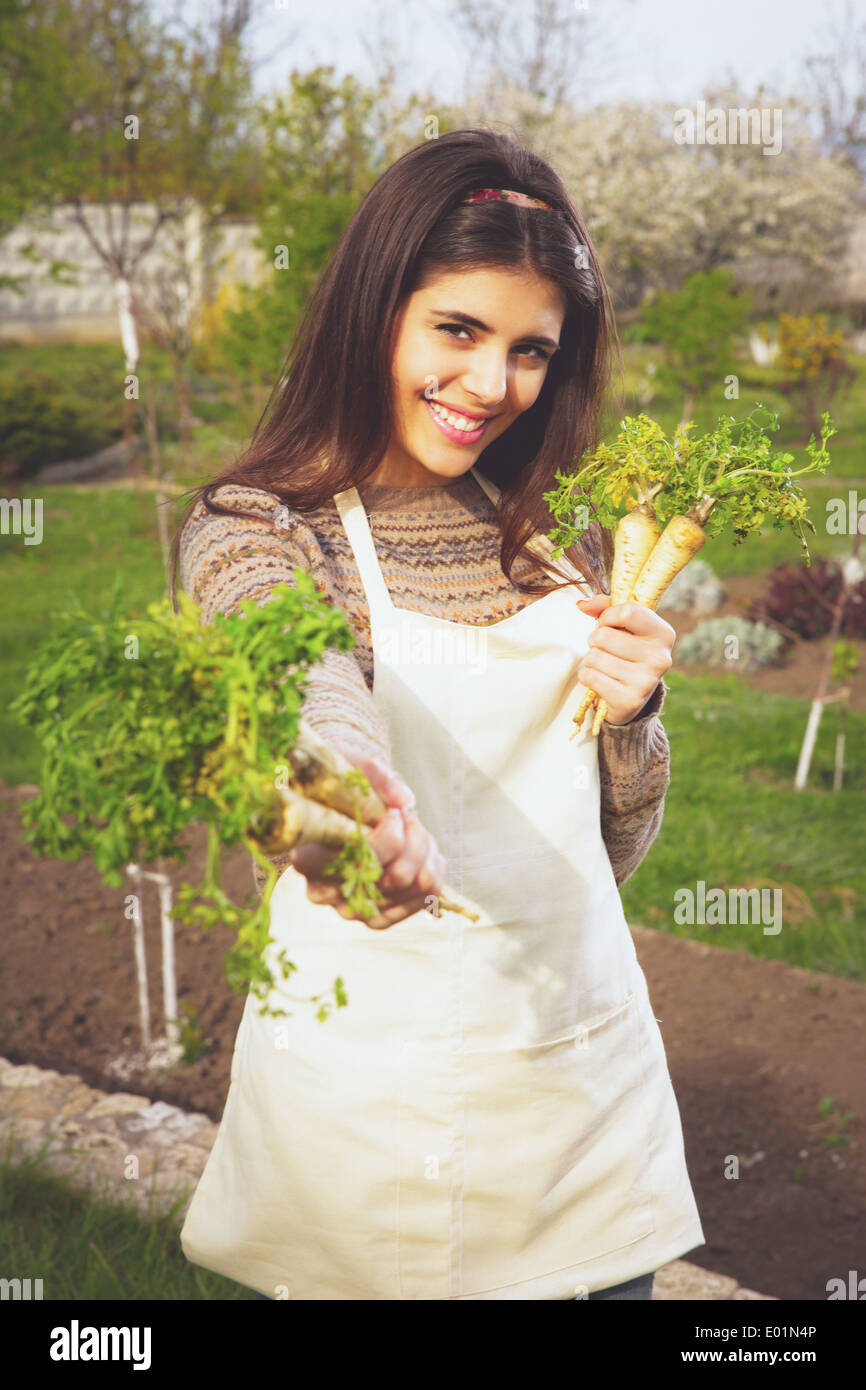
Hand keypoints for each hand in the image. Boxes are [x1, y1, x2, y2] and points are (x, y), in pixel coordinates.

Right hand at [288, 753, 446, 928]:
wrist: (334, 811)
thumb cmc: (337, 788)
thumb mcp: (348, 767)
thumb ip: (374, 775)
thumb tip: (403, 800)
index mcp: (306, 855)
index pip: (358, 858)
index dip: (388, 837)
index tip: (393, 813)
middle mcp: (323, 891)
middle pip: (395, 877)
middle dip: (414, 839)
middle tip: (404, 817)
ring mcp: (348, 910)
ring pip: (414, 885)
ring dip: (424, 852)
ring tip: (410, 830)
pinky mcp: (373, 918)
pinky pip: (422, 900)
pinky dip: (432, 872)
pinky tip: (421, 853)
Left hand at [575, 595, 673, 725]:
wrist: (631, 695)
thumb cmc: (626, 650)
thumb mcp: (622, 625)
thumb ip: (604, 607)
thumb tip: (582, 605)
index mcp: (664, 634)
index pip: (627, 612)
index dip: (607, 616)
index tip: (608, 624)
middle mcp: (660, 658)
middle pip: (604, 636)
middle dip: (595, 640)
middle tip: (605, 649)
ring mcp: (646, 681)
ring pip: (594, 657)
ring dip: (591, 660)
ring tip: (605, 666)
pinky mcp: (629, 701)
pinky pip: (590, 676)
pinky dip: (587, 676)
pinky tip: (601, 680)